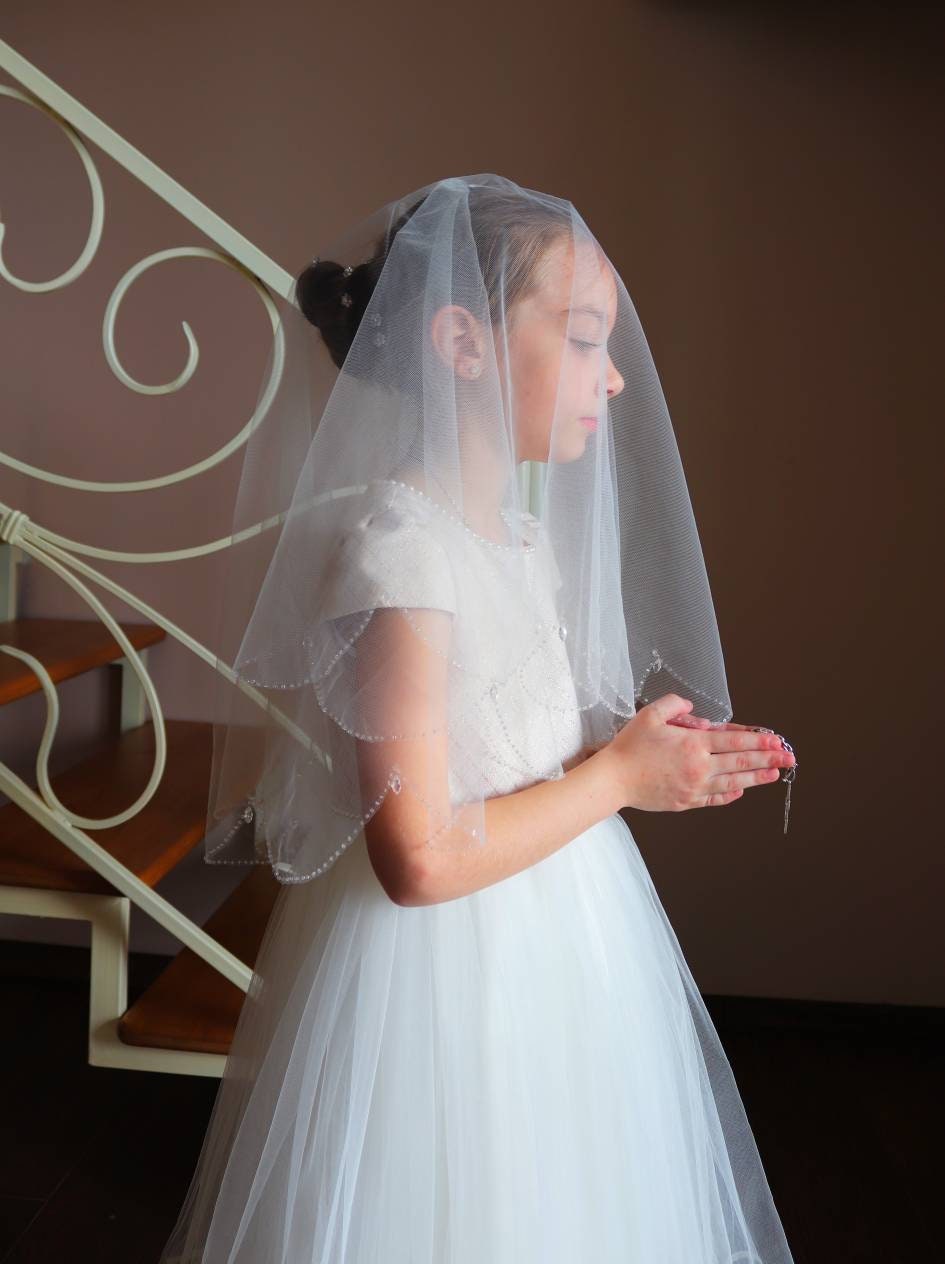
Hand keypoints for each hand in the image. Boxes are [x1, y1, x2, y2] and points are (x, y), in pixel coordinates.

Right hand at [603, 694, 795, 812]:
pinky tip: (741, 790)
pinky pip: (715, 798)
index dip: (758, 741)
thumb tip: (695, 711)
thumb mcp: (650, 715)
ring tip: (775, 774)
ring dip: (757, 778)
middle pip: (741, 763)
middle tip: (789, 757)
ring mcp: (694, 787)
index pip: (734, 741)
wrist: (613, 780)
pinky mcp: (686, 802)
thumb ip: (675, 705)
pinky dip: (731, 794)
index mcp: (693, 744)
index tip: (776, 740)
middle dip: (768, 759)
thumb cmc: (629, 747)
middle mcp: (699, 767)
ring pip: (733, 782)